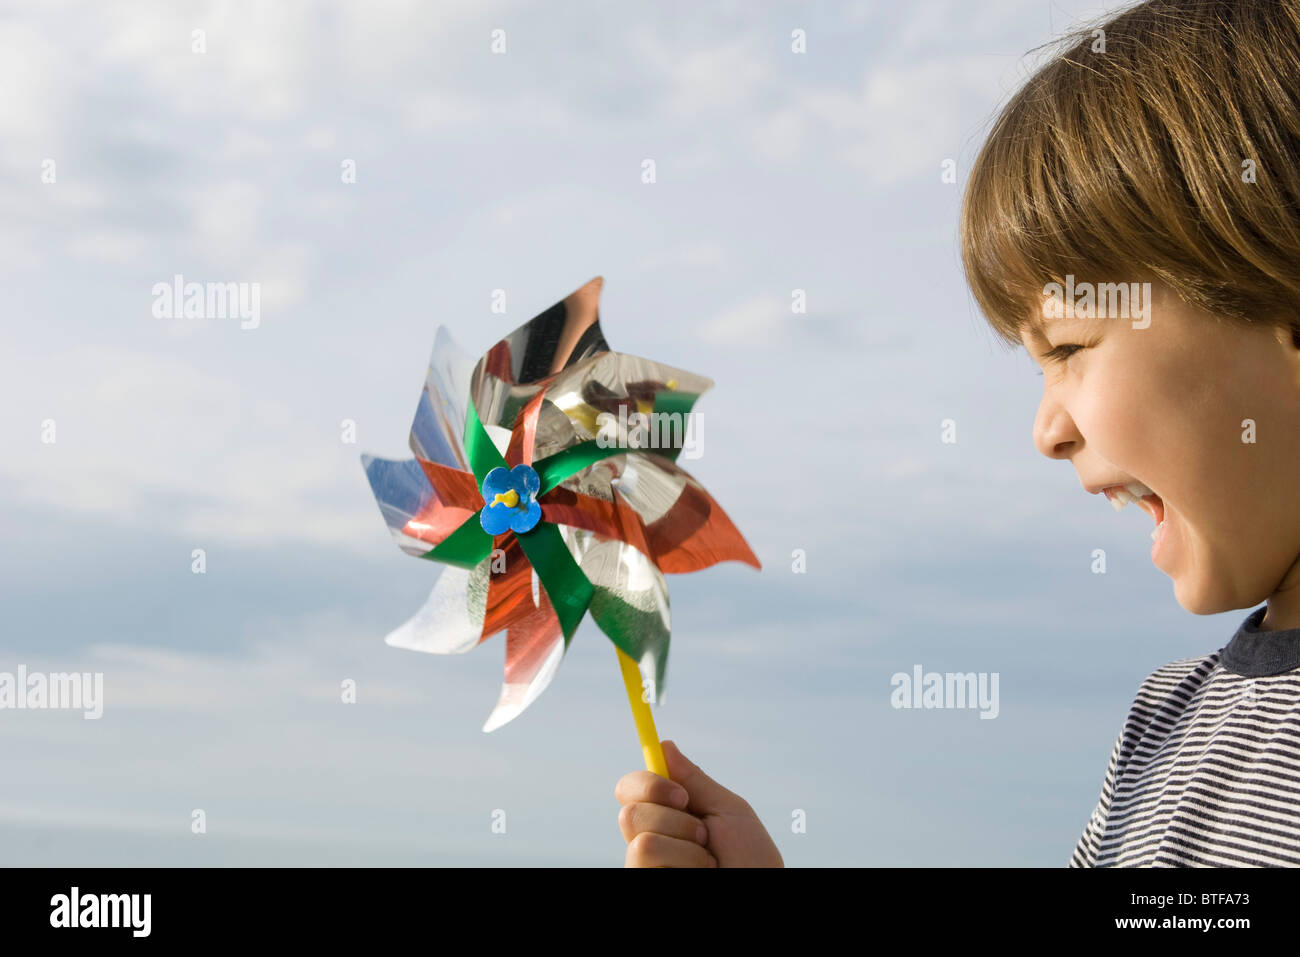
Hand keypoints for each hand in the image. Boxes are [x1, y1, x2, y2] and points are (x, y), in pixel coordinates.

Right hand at [615, 739, 783, 866]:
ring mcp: (647, 867)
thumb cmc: (753, 861)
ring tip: (709, 863)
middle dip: (671, 817)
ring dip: (683, 845)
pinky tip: (699, 874)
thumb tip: (663, 745)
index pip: (631, 790)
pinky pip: (643, 855)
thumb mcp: (728, 812)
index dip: (647, 783)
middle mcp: (652, 841)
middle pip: (628, 810)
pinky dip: (682, 859)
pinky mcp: (643, 880)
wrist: (759, 894)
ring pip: (638, 836)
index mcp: (669, 817)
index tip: (682, 795)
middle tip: (703, 834)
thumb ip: (695, 781)